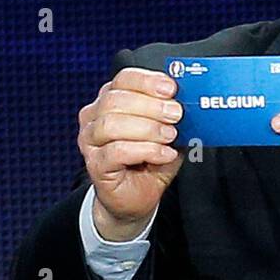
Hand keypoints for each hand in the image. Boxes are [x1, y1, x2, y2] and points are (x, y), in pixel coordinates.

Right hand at [77, 68, 184, 236]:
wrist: (135, 199)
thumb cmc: (148, 164)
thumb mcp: (166, 134)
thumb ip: (172, 117)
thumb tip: (189, 102)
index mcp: (109, 102)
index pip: (123, 80)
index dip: (147, 80)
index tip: (171, 89)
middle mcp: (94, 118)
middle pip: (116, 100)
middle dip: (151, 105)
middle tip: (176, 114)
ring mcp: (91, 142)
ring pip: (112, 124)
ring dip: (148, 128)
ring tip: (170, 136)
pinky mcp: (96, 165)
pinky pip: (117, 151)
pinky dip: (146, 150)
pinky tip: (164, 154)